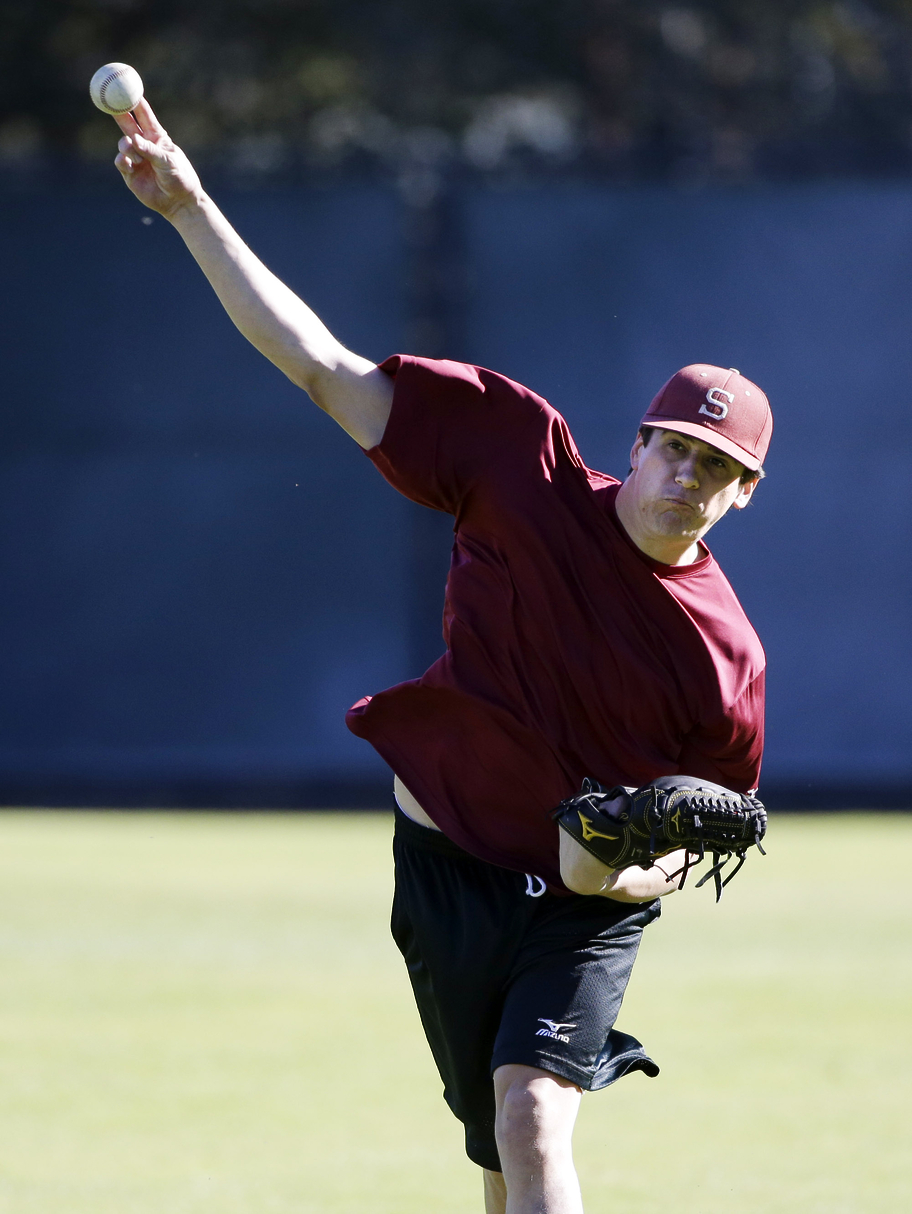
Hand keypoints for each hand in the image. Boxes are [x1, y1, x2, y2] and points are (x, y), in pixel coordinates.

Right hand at [112, 99, 202, 219]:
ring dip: (127, 148)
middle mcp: (145, 145)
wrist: (178, 203)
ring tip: (138, 158)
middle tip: (108, 101)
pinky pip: (120, 161)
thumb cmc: (180, 179)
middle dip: (118, 112)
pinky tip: (129, 164)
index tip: (127, 86)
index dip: (135, 101)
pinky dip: (123, 161)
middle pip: (127, 124)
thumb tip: (133, 139)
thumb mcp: (168, 162)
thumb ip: (150, 150)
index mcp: (157, 137)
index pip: (144, 115)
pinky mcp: (130, 173)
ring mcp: (136, 158)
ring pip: (123, 144)